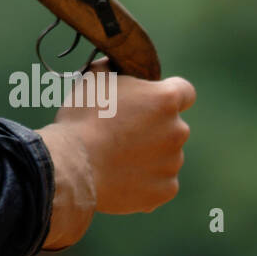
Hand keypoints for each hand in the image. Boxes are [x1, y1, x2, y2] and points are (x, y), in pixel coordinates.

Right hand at [38, 60, 194, 247]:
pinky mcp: (165, 190)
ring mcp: (173, 163)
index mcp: (165, 99)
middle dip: (153, 127)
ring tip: (114, 156)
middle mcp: (178, 130)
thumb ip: (116, 68)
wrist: (72, 164)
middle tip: (120, 131)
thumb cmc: (82, 117)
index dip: (166, 94)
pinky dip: (144, 179)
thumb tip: (119, 66)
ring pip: (165, 154)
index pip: (184, 91)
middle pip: (172, 126)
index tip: (148, 102)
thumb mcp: (94, 78)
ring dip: (147, 153)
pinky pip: (159, 181)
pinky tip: (119, 175)